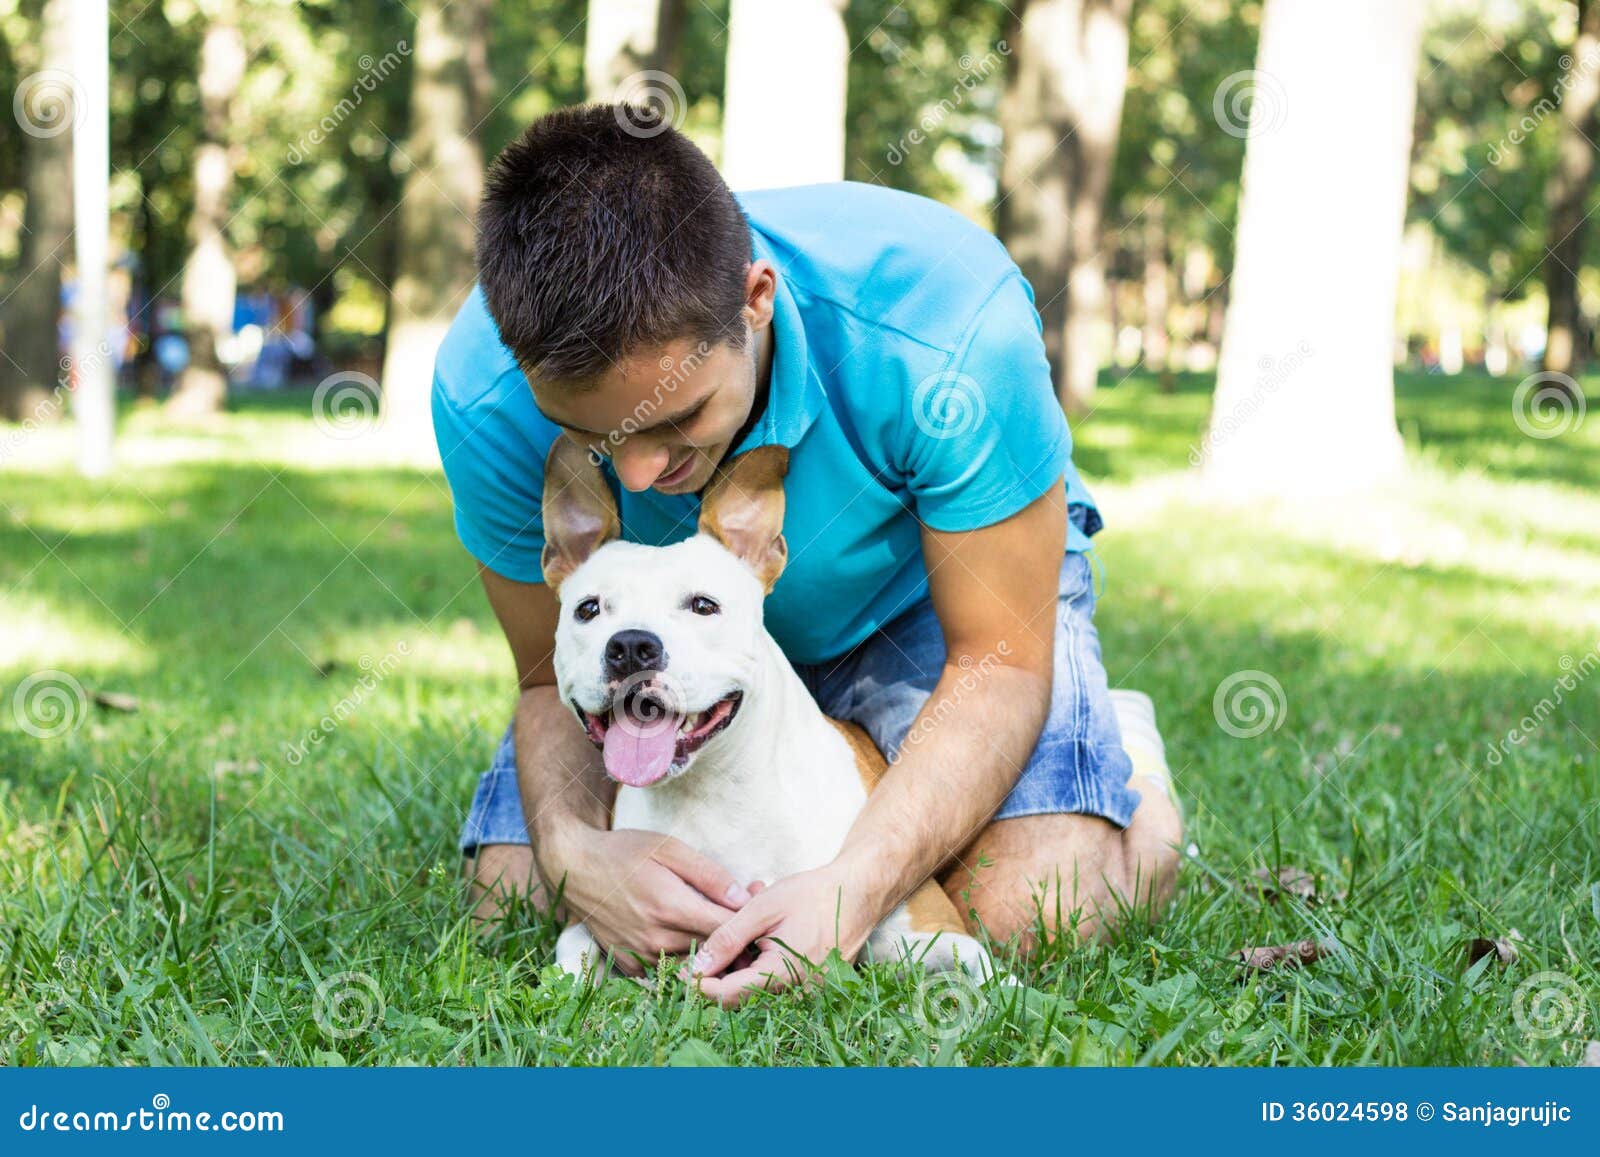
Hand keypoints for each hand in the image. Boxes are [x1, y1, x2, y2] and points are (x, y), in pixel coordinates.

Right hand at [541, 825, 750, 976]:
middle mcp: (655, 937)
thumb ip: (708, 874)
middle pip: (712, 950)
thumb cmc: (624, 852)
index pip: (725, 929)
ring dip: (709, 952)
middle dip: (733, 938)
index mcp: (670, 906)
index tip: (756, 909)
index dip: (747, 921)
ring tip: (716, 929)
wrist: (574, 868)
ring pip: (692, 964)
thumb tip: (741, 897)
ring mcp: (640, 955)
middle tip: (744, 920)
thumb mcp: (669, 848)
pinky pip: (667, 971)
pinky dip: (682, 960)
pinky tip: (685, 939)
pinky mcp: (628, 964)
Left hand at [689, 863, 879, 1006]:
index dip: (701, 986)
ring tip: (744, 925)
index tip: (681, 971)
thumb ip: (727, 938)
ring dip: (741, 963)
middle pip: (741, 996)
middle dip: (721, 971)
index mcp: (784, 974)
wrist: (859, 892)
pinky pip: (775, 982)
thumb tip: (697, 968)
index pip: (729, 995)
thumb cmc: (813, 894)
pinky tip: (761, 935)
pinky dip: (760, 963)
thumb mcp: (762, 908)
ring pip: (757, 988)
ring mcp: (807, 991)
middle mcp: (798, 991)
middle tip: (711, 942)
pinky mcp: (812, 985)